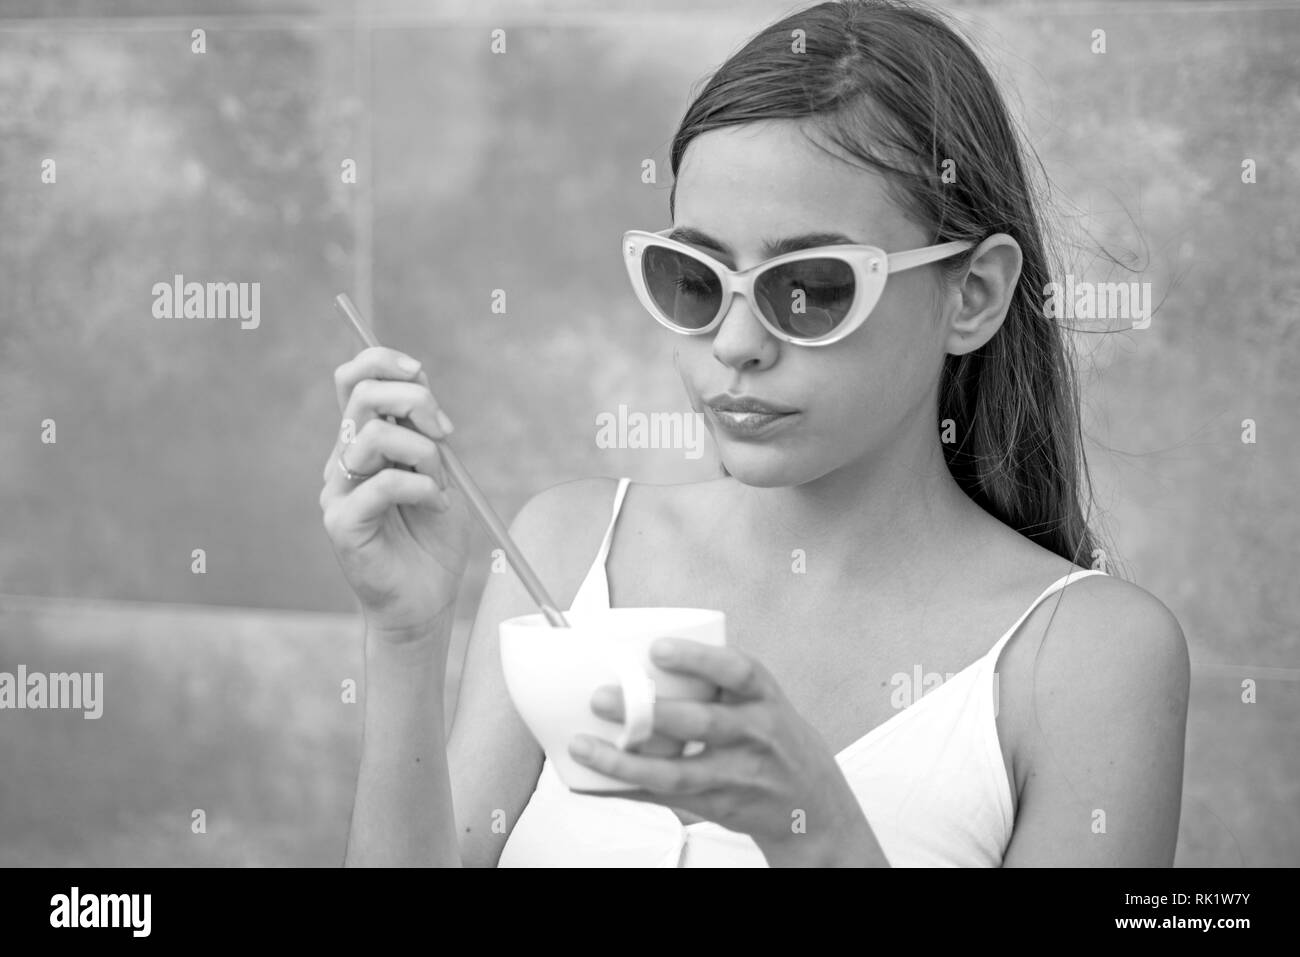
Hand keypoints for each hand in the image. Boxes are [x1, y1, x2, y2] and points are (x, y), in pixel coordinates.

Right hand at [319, 346, 472, 640]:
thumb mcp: (441, 471)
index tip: (419, 371)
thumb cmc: (434, 537)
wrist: (426, 598)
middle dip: (414, 400)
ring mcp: (337, 490)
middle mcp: (343, 458)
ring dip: (425, 453)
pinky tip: (437, 506)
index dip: (382, 360)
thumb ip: (427, 431)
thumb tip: (417, 381)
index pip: (353, 379)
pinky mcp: (340, 522)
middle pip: (361, 394)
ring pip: (376, 435)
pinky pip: (383, 483)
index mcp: (364, 441)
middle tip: (444, 432)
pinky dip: (422, 487)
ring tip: (441, 486)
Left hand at [568, 638, 885, 865]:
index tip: (657, 649)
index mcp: (764, 700)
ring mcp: (734, 776)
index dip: (698, 658)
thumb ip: (720, 682)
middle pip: (701, 724)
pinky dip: (625, 790)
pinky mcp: (715, 806)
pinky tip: (591, 782)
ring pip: (676, 772)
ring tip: (584, 746)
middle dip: (649, 711)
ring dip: (624, 761)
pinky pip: (664, 798)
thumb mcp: (764, 703)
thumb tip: (645, 652)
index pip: (738, 671)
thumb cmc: (776, 742)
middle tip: (601, 697)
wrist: (813, 808)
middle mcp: (753, 736)